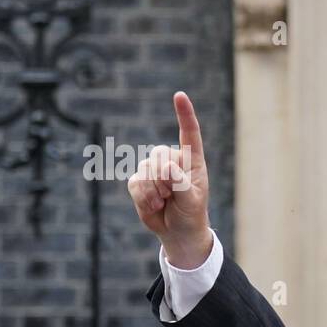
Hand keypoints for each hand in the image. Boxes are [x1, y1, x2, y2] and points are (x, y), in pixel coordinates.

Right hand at [127, 91, 212, 267]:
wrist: (177, 231)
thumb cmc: (191, 213)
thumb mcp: (191, 200)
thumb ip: (180, 183)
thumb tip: (166, 166)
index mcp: (192, 160)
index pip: (189, 133)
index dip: (184, 114)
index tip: (179, 95)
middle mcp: (172, 160)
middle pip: (158, 154)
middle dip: (162, 178)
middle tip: (171, 195)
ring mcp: (154, 170)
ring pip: (144, 170)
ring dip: (154, 191)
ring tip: (165, 202)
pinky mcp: (139, 182)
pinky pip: (134, 183)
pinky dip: (143, 198)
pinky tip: (154, 206)